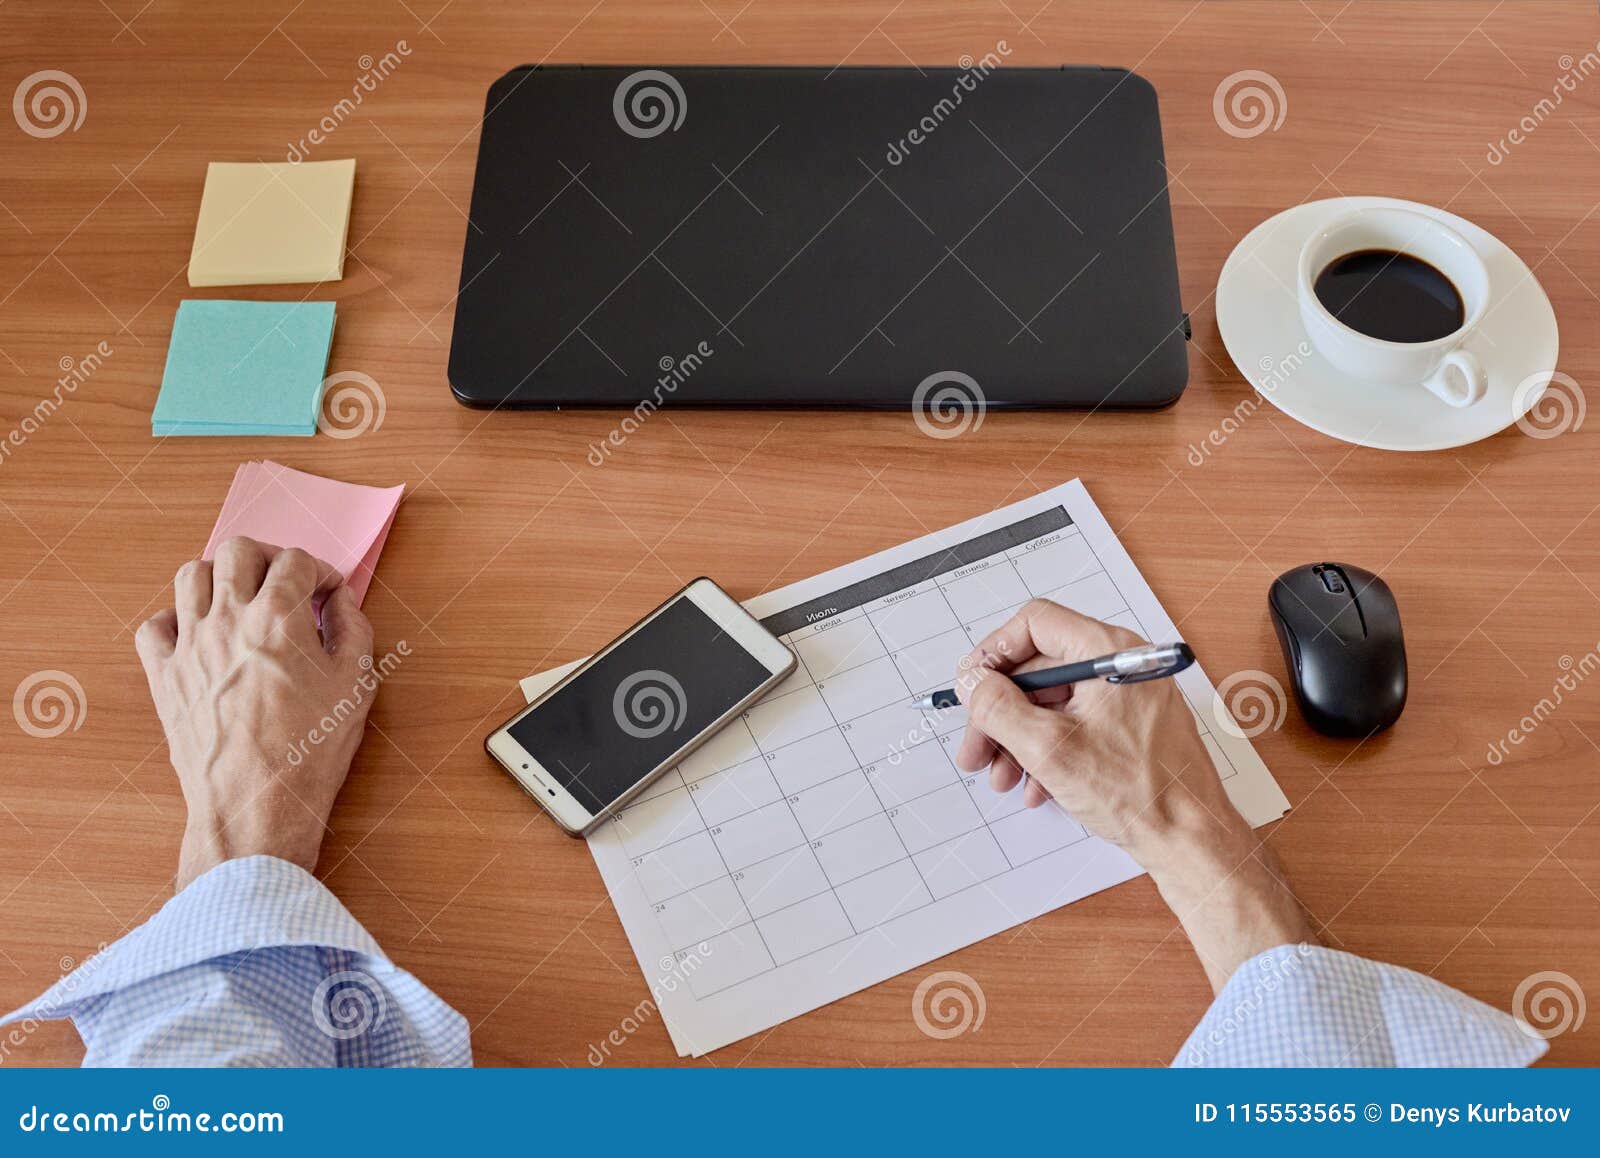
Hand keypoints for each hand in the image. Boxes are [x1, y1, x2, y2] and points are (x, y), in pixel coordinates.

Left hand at [135, 537, 375, 889]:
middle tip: (286, 581)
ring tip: (242, 598)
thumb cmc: (310, 752)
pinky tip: (200, 633)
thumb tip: (340, 602)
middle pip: (237, 551)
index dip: (321, 570)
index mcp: (277, 619)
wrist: (256, 807)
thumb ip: (353, 630)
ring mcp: (189, 647)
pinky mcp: (165, 677)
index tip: (331, 592)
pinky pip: (154, 626)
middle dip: (268, 556)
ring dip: (221, 576)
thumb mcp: (356, 686)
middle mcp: (226, 621)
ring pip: (190, 575)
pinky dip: (175, 618)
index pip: (296, 561)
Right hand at [954, 600, 1314, 989]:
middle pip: (1039, 669)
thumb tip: (972, 681)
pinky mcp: (1131, 726)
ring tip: (1002, 778)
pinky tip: (1035, 786)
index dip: (994, 653)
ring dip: (1018, 739)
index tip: (971, 686)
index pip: (1035, 624)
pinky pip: (1076, 724)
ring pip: (1054, 702)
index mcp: (1108, 653)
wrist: (1191, 841)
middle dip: (1000, 712)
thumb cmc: (1139, 794)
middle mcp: (1121, 666)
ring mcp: (1129, 696)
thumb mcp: (1047, 748)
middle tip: (975, 748)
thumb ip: (998, 707)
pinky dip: (1048, 751)